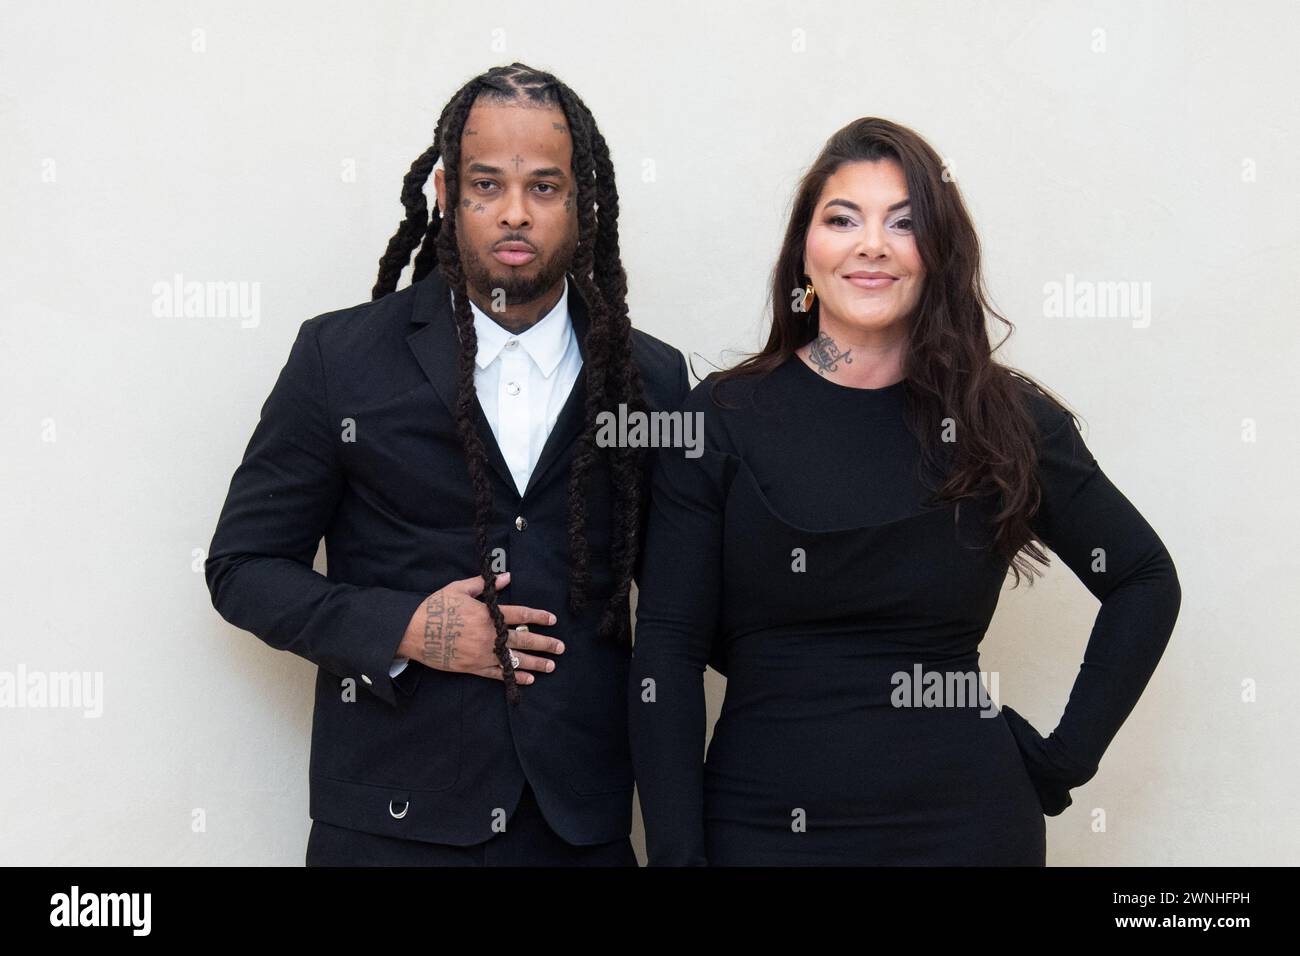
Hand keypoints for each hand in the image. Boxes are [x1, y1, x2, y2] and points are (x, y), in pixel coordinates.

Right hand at [399, 571, 563, 682]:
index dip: (538, 616)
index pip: (520, 615)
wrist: (412, 632)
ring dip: (535, 663)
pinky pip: (498, 674)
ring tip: (551, 666)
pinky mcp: (473, 667)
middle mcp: (489, 636)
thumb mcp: (458, 589)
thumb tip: (506, 577)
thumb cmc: (435, 607)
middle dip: (545, 644)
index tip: (552, 620)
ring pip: (514, 660)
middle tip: (561, 647)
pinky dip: (514, 677)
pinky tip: (528, 680)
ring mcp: (482, 654)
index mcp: (487, 614)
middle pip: (524, 640)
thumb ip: (483, 585)